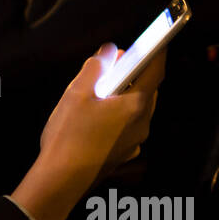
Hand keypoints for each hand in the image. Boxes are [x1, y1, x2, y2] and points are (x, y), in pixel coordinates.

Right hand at [10, 43, 165, 219]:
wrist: (61, 181)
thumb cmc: (69, 135)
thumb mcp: (77, 93)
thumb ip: (95, 68)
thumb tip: (109, 51)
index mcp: (136, 105)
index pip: (156, 70)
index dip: (157, 51)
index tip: (157, 38)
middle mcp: (142, 124)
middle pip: (147, 90)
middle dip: (135, 73)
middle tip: (117, 61)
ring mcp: (134, 141)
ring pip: (136, 109)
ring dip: (125, 94)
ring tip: (101, 87)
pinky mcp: (123, 154)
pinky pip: (126, 126)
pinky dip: (117, 114)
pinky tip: (95, 115)